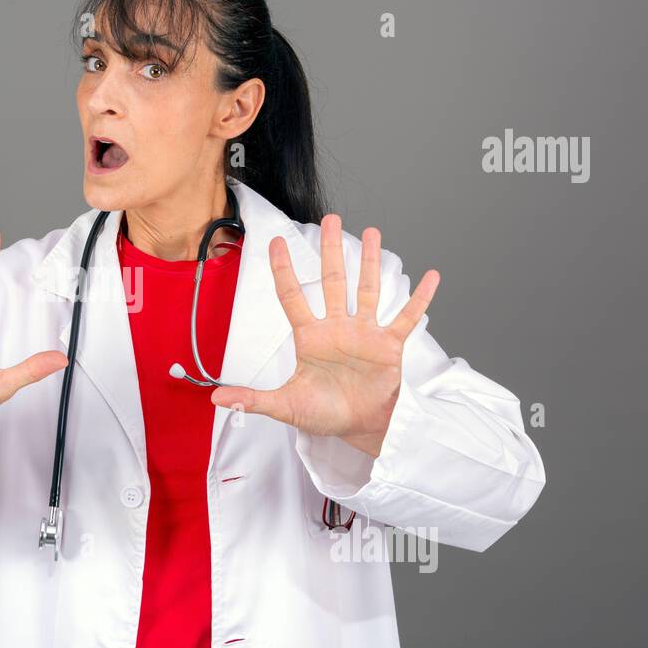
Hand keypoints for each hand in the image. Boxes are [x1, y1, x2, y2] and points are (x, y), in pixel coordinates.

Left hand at [211, 214, 438, 452]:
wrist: (358, 428)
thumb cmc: (323, 414)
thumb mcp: (284, 406)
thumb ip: (252, 399)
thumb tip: (216, 398)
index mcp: (310, 337)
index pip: (292, 296)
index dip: (284, 269)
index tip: (275, 242)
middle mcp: (338, 328)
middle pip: (333, 281)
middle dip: (331, 250)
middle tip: (330, 219)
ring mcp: (365, 334)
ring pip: (368, 290)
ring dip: (370, 263)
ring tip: (372, 233)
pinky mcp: (389, 346)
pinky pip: (407, 318)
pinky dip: (420, 299)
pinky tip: (431, 277)